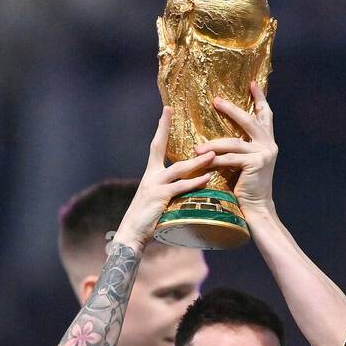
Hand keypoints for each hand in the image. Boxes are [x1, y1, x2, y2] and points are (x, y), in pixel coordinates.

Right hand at [113, 107, 215, 250]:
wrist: (132, 234)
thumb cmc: (148, 219)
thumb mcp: (159, 198)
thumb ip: (172, 187)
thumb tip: (189, 181)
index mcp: (151, 174)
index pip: (157, 145)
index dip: (162, 128)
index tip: (167, 110)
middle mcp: (151, 176)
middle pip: (160, 147)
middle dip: (166, 128)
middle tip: (173, 111)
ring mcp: (154, 186)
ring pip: (178, 169)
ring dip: (197, 162)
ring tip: (213, 155)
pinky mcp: (160, 198)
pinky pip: (180, 188)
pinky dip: (194, 183)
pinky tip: (206, 178)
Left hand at [195, 81, 276, 221]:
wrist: (256, 208)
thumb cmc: (246, 187)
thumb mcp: (244, 162)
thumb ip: (239, 147)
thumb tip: (219, 134)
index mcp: (267, 142)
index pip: (265, 115)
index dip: (259, 99)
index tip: (252, 83)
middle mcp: (269, 145)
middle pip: (248, 121)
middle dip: (231, 110)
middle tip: (216, 100)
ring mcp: (264, 154)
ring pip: (233, 142)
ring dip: (212, 144)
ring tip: (196, 148)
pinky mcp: (256, 164)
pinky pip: (230, 158)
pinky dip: (215, 160)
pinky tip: (202, 160)